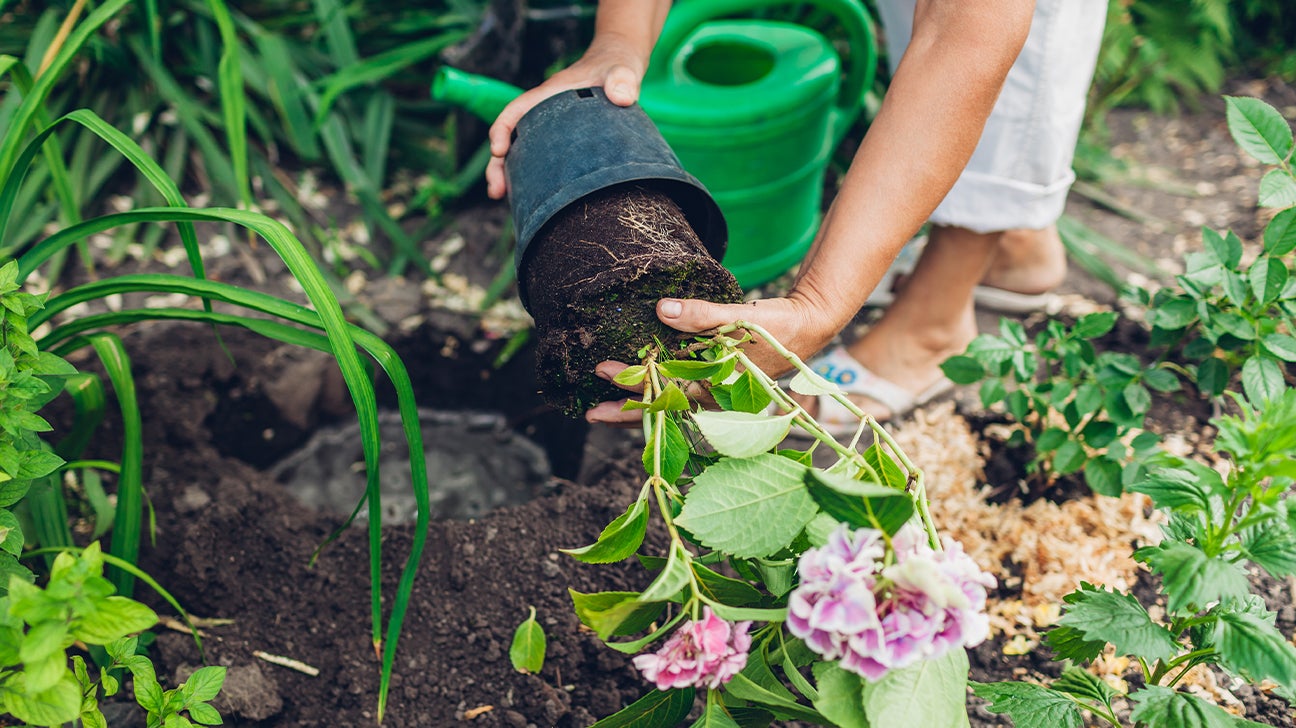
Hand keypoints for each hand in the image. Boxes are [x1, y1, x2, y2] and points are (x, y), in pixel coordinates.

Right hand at [486, 40, 646, 199]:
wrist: (622, 65)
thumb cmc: (617, 64)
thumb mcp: (622, 69)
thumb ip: (623, 79)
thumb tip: (622, 96)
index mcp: (550, 96)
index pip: (516, 112)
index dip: (502, 130)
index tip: (499, 151)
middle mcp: (545, 113)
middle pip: (513, 140)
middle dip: (499, 165)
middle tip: (496, 191)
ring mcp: (553, 129)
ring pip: (525, 154)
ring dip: (512, 177)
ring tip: (503, 199)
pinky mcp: (566, 142)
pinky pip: (545, 161)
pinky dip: (536, 180)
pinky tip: (537, 201)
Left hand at [585, 294, 835, 425]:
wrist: (806, 328)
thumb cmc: (777, 326)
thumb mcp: (741, 318)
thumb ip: (702, 315)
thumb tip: (661, 311)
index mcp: (720, 388)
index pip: (668, 394)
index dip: (634, 387)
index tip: (604, 374)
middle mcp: (715, 399)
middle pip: (665, 410)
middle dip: (627, 410)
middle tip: (590, 411)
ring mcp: (715, 395)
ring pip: (670, 407)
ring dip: (639, 406)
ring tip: (603, 409)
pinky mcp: (715, 385)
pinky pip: (680, 395)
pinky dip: (658, 395)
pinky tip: (636, 392)